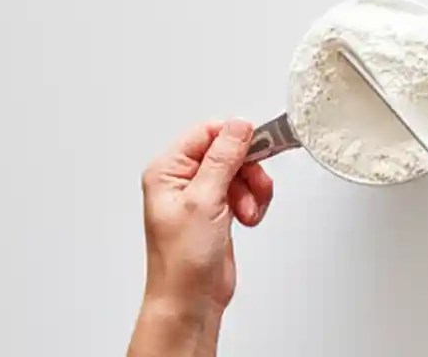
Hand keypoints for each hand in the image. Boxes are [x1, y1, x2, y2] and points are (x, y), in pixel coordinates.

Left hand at [128, 120, 274, 356]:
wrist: (190, 300)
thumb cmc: (182, 261)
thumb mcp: (204, 201)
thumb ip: (223, 159)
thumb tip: (238, 127)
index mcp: (167, 171)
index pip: (207, 133)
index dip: (235, 138)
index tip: (259, 148)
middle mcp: (182, 180)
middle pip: (228, 151)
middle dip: (248, 169)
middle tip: (256, 186)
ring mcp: (201, 196)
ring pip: (240, 171)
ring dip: (253, 188)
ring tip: (249, 211)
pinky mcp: (217, 210)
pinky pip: (244, 190)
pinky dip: (254, 201)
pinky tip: (249, 218)